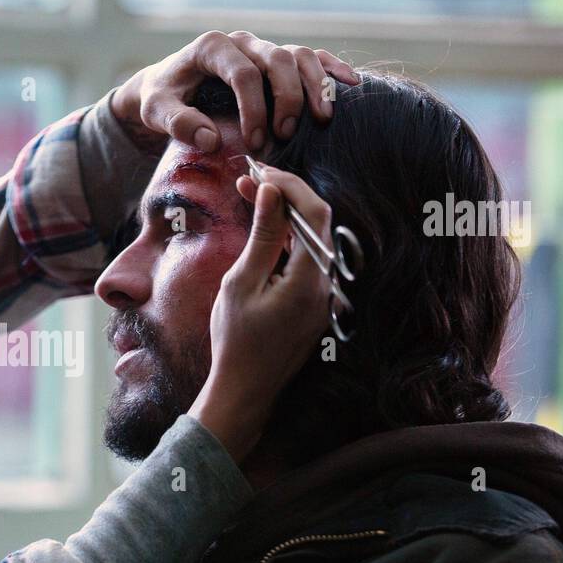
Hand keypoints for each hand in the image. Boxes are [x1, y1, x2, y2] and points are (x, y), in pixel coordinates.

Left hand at [110, 31, 358, 153]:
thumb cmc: (162, 99)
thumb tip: (211, 140)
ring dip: (314, 85)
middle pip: (278, 59)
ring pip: (298, 56)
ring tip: (321, 119)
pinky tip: (350, 84)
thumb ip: (177, 123)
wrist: (168, 87)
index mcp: (212, 48)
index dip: (253, 108)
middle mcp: (242, 42)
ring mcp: (262, 49)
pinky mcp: (276, 60)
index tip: (254, 142)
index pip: (243, 73)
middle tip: (284, 135)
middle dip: (286, 97)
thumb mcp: (156, 111)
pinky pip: (310, 57)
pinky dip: (330, 69)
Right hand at [189, 165, 335, 462]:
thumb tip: (272, 191)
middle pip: (318, 223)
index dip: (290, 185)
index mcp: (311, 278)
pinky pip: (307, 259)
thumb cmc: (236, 341)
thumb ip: (263, 234)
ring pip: (312, 239)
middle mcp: (326, 284)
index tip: (260, 172)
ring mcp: (323, 296)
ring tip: (250, 197)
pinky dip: (287, 239)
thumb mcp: (242, 282)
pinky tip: (262, 232)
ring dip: (285, 215)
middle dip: (286, 195)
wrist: (244, 391)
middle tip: (250, 180)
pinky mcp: (314, 304)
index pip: (315, 213)